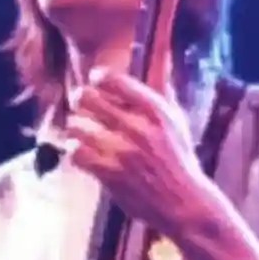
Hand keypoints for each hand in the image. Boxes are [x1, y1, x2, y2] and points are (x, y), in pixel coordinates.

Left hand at [66, 67, 210, 234]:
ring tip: (82, 131)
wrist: (183, 201)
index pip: (113, 80)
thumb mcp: (177, 120)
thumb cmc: (180, 158)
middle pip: (87, 98)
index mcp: (156, 110)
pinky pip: (76, 153)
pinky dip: (76, 151)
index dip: (99, 77)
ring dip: (77, 128)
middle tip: (83, 104)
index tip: (97, 80)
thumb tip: (158, 58)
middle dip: (81, 99)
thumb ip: (160, 92)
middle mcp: (137, 127)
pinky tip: (84, 152)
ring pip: (76, 126)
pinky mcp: (109, 174)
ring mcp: (121, 152)